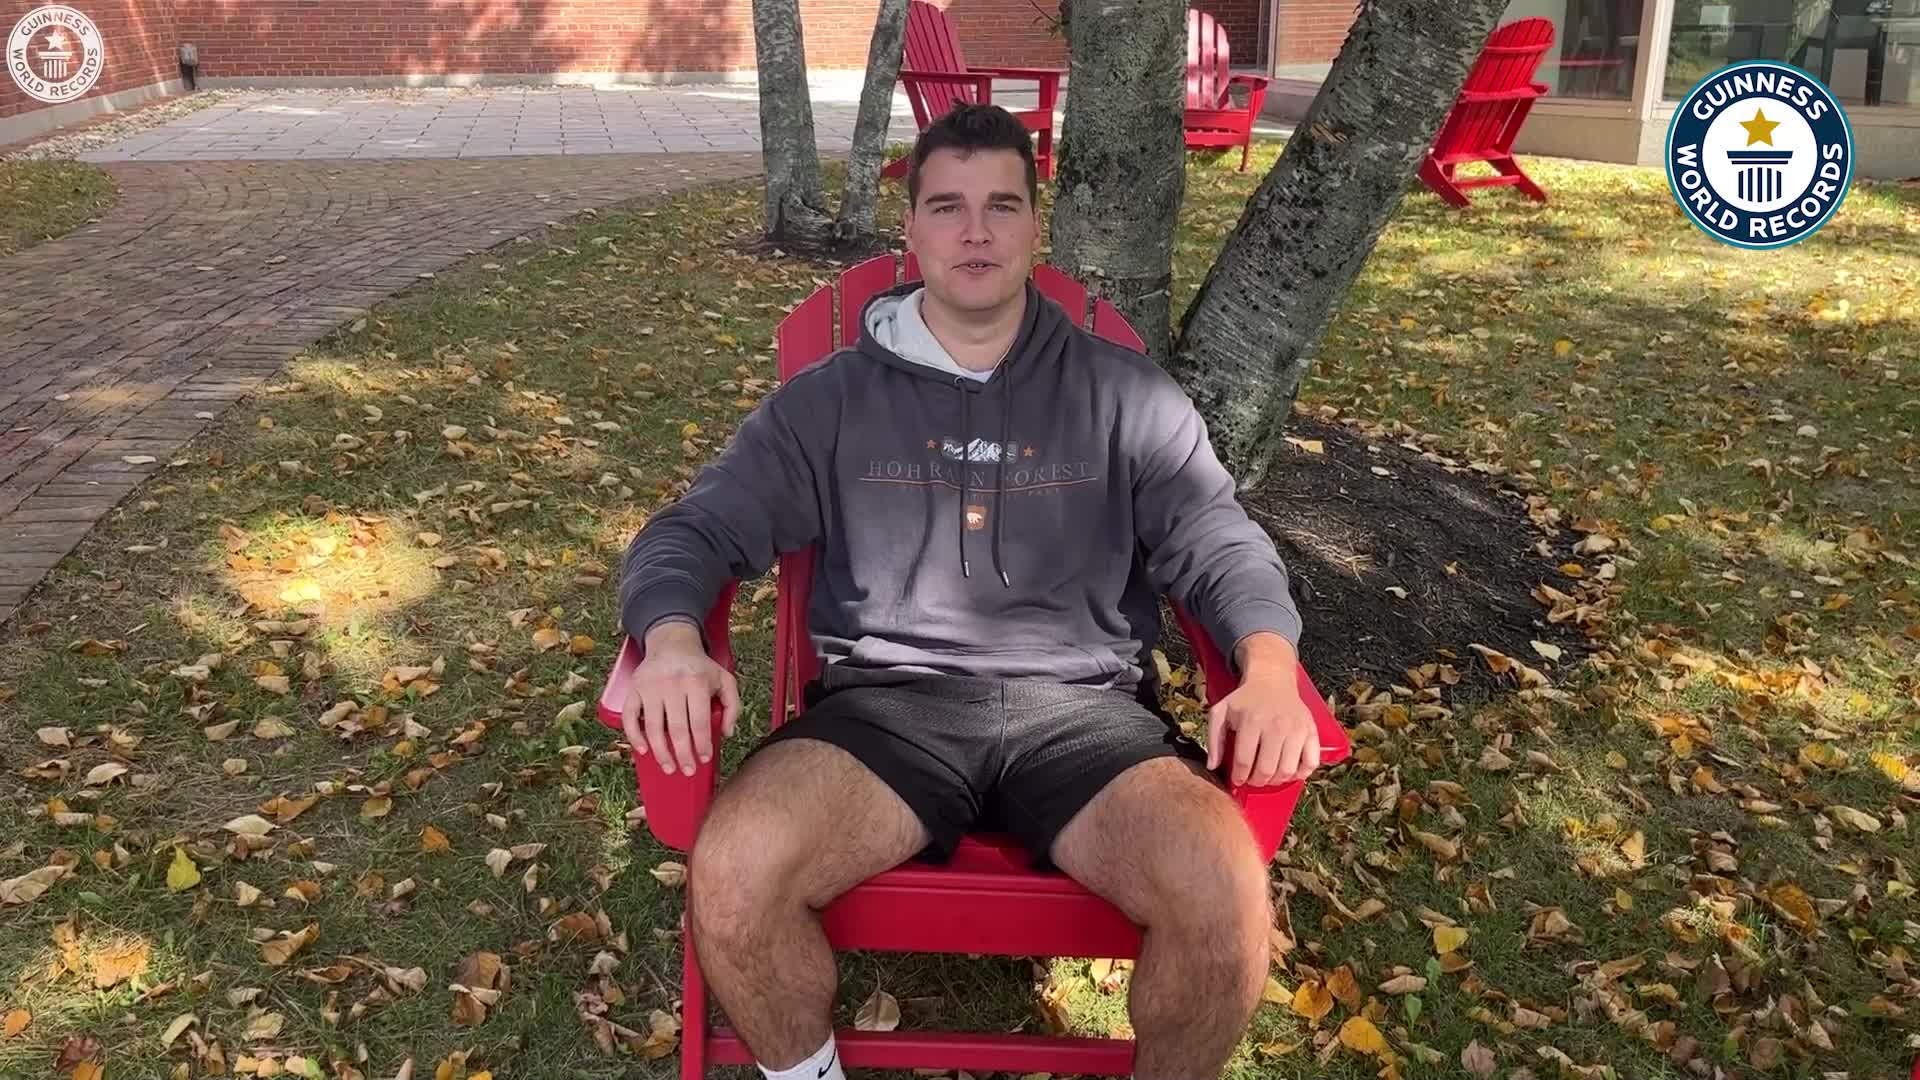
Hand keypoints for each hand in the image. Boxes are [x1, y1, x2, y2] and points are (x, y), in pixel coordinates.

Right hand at [621, 620, 739, 775]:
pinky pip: (630, 717)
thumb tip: (727, 733)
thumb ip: (732, 705)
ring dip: (661, 752)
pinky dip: (634, 736)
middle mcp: (672, 685)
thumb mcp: (725, 679)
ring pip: (653, 727)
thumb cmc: (700, 668)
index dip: (701, 744)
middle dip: (683, 754)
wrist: (672, 644)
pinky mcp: (634, 689)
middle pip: (677, 728)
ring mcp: (651, 687)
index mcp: (697, 683)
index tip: (703, 759)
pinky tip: (643, 751)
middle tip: (687, 771)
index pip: (699, 721)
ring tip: (669, 768)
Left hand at [1206, 634, 1319, 786]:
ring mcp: (1296, 730)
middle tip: (1253, 779)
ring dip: (1276, 781)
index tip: (1238, 780)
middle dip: (1256, 782)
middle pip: (1266, 770)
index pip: (1244, 762)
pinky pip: (1311, 763)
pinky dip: (1301, 774)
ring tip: (1268, 776)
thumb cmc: (1245, 700)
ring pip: (1287, 771)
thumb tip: (1211, 766)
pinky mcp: (1311, 732)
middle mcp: (1276, 726)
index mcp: (1251, 721)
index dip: (1239, 777)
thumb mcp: (1221, 712)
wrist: (1271, 680)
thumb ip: (1213, 739)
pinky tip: (1289, 771)